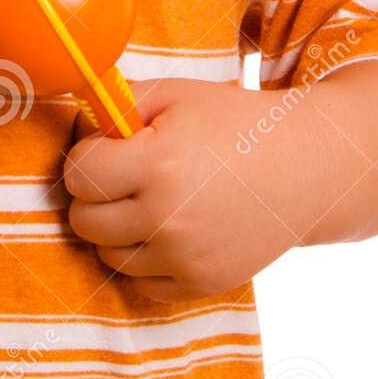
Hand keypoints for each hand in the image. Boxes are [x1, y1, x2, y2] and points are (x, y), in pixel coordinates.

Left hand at [62, 77, 303, 302]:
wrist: (304, 168)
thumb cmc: (232, 123)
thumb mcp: (174, 94)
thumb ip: (115, 106)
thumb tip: (73, 129)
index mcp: (158, 163)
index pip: (79, 174)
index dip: (88, 156)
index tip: (110, 148)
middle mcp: (169, 217)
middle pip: (83, 220)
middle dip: (94, 195)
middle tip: (124, 177)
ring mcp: (186, 257)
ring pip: (107, 254)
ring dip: (116, 229)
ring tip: (148, 200)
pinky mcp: (203, 284)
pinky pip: (140, 281)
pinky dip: (145, 258)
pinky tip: (168, 228)